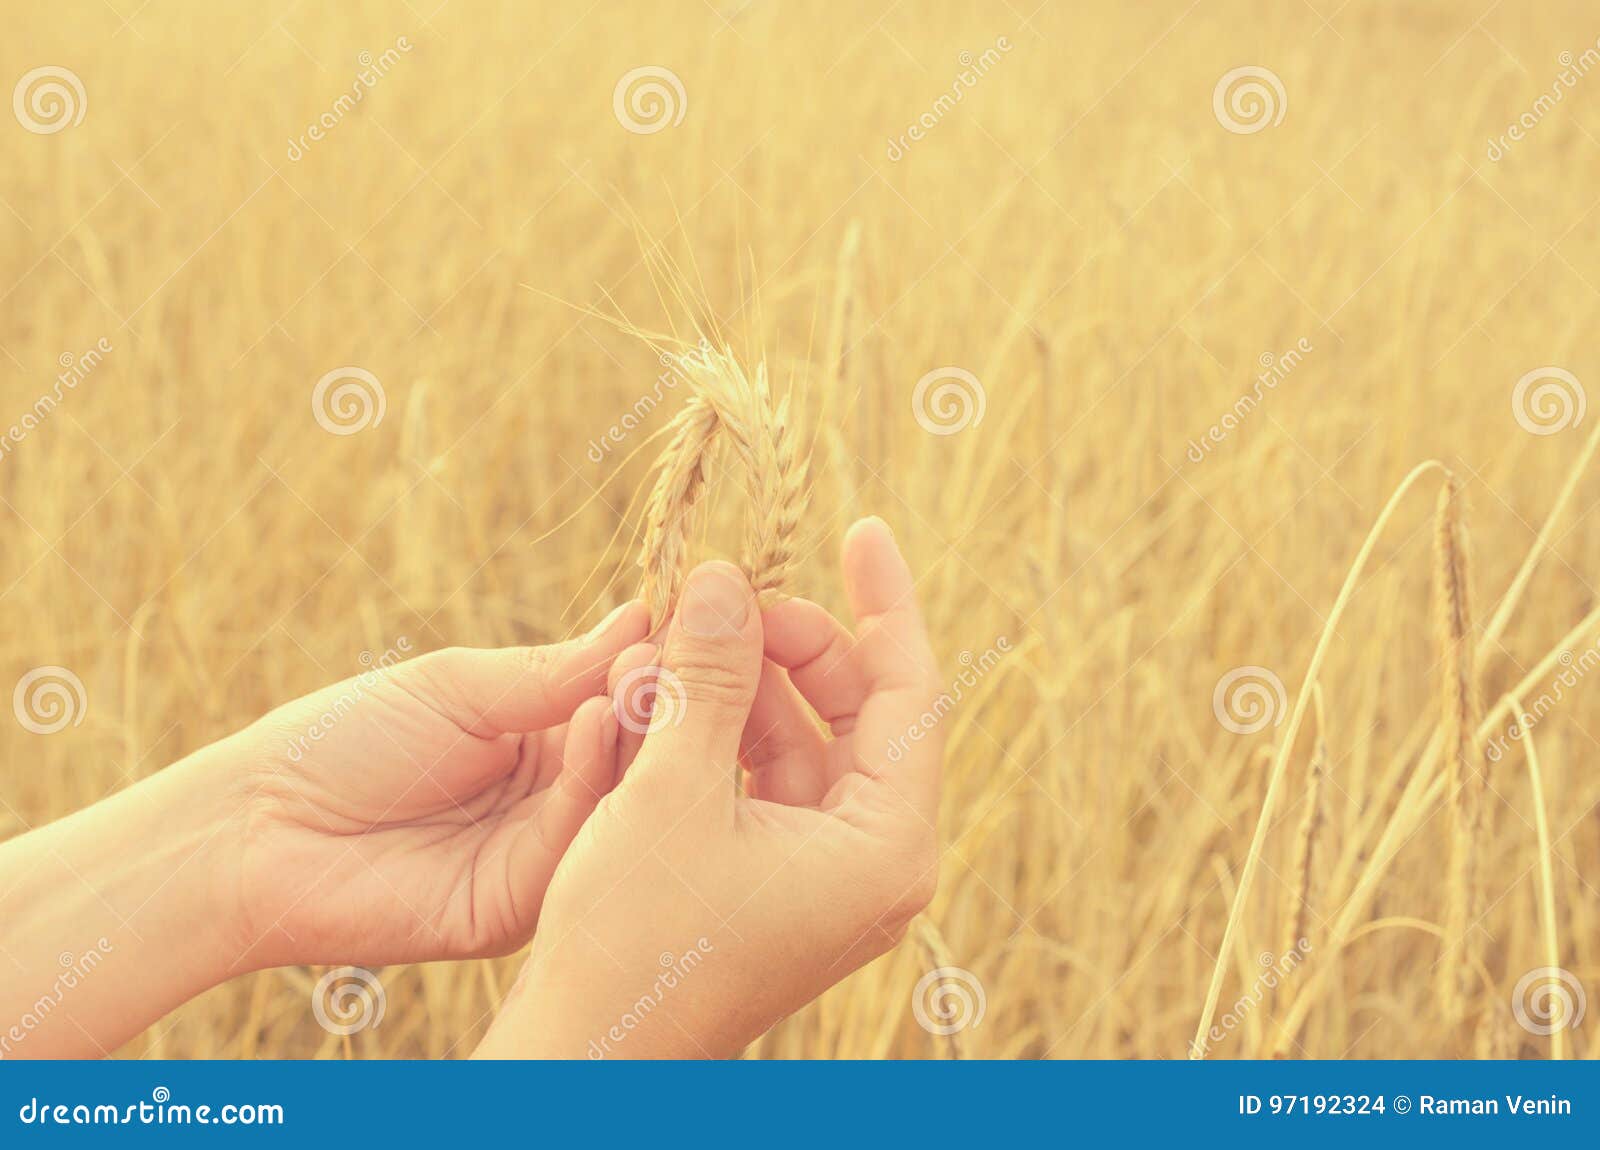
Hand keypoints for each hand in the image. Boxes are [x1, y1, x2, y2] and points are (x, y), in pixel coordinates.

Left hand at [227, 603, 648, 969]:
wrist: (259, 826)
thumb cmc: (346, 738)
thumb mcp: (460, 686)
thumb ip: (555, 670)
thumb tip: (646, 619)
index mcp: (541, 741)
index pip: (621, 706)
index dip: (654, 668)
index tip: (690, 622)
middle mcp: (551, 802)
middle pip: (630, 758)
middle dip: (656, 704)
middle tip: (682, 653)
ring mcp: (537, 858)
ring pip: (614, 804)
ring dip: (633, 740)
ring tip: (641, 682)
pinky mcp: (515, 907)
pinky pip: (569, 846)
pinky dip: (589, 785)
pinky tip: (594, 726)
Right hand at [476, 518, 943, 1057]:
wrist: (589, 1053)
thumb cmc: (637, 938)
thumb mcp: (674, 788)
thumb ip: (711, 674)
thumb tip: (726, 576)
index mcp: (886, 846)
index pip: (909, 692)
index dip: (884, 601)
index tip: (863, 528)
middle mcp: (872, 859)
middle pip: (854, 709)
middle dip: (788, 643)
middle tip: (723, 596)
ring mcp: (825, 872)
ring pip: (801, 740)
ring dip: (739, 684)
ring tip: (670, 641)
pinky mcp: (777, 879)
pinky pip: (765, 778)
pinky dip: (721, 733)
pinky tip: (664, 698)